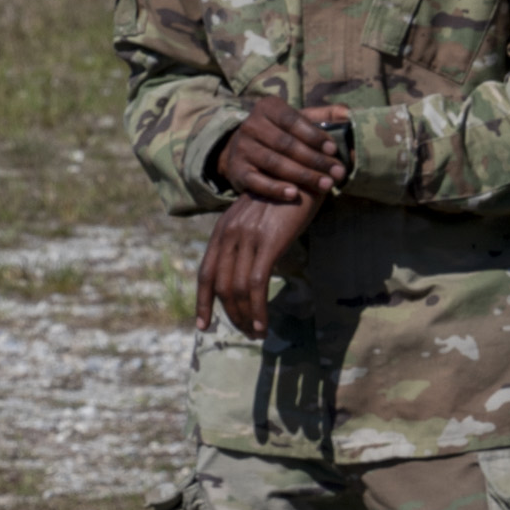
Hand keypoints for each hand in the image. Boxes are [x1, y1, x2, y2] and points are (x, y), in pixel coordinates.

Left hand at [194, 190, 321, 340]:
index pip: (206, 272)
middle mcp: (229, 234)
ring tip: (256, 333)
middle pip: (220, 285)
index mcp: (222, 231)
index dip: (203, 301)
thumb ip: (245, 243)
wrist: (306, 177)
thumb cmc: (284, 202)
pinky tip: (263, 324)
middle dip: (230, 314)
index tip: (203, 324)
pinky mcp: (268, 242)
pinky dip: (257, 308)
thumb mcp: (255, 221)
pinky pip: (256, 284)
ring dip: (245, 316)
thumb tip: (244, 274)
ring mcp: (247, 237)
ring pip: (238, 289)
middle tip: (244, 332)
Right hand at [218, 98, 350, 204]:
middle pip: (285, 144)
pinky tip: (293, 194)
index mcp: (267, 107)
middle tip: (337, 172)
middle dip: (314, 159)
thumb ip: (324, 116)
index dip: (314, 136)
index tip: (333, 150)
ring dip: (302, 175)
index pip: (293, 120)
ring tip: (326, 185)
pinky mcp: (236, 170)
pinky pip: (257, 181)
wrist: (244, 150)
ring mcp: (242, 148)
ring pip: (274, 162)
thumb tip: (348, 112)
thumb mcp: (299, 120)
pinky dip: (275, 188)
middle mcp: (250, 125)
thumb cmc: (282, 133)